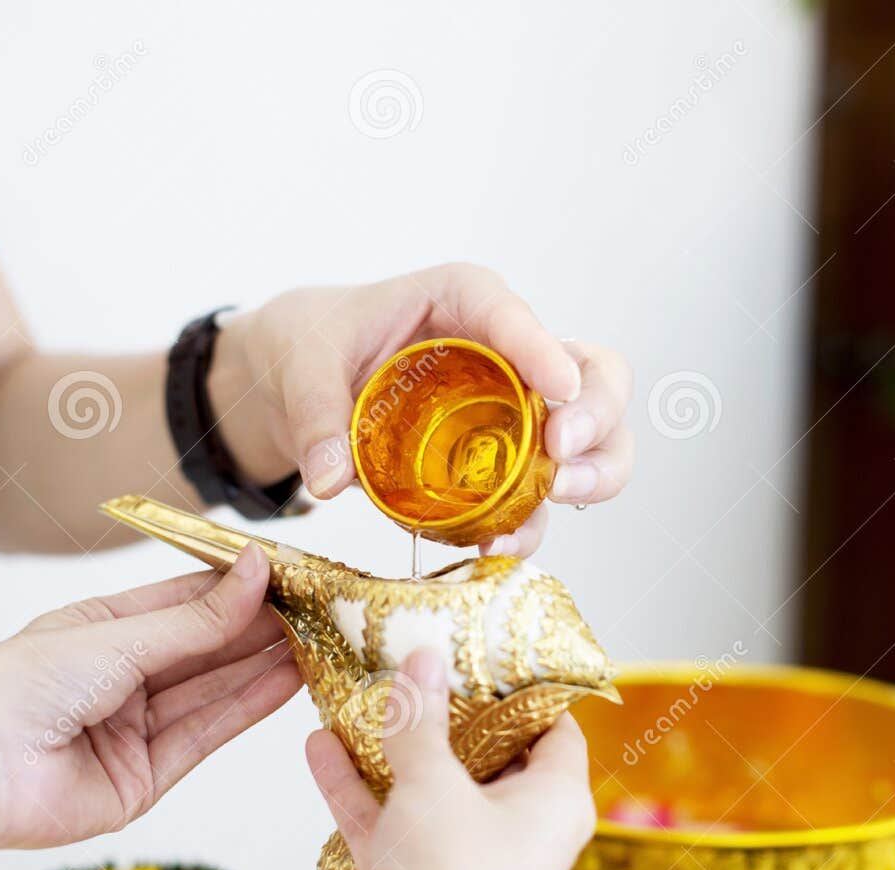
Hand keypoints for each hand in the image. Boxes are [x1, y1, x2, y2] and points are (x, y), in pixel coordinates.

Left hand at [0, 548, 300, 869]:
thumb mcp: (119, 638)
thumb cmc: (21, 688)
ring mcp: (134, 730)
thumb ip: (198, 618)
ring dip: (266, 665)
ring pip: (213, 691)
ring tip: (321, 639)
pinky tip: (290, 679)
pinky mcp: (146, 779)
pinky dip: (249, 707)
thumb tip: (257, 571)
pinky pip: (207, 735)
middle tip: (321, 606)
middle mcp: (121, 678)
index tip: (291, 572)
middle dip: (262, 627)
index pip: (186, 601)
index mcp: (101, 631)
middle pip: (206, 649)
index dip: (239, 587)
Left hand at [209, 263, 634, 554]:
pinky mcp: (503, 461)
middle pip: (593, 374)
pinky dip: (536, 521)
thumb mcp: (302, 366)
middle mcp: (508, 352)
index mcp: (463, 300)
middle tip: (560, 452)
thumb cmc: (313, 346)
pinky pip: (540, 492)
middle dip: (594, 416)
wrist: (299, 382)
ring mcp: (515, 409)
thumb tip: (328, 477)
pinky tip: (505, 543)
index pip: (515, 317)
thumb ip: (316, 416)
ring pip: (593, 437)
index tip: (560, 391)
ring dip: (592, 473)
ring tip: (556, 498)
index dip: (546, 352)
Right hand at [305, 646, 594, 869]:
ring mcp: (468, 859)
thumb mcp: (435, 781)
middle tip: (419, 662)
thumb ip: (422, 719)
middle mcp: (521, 830)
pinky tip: (321, 747)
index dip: (526, 689)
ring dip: (395, 749)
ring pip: (433, 791)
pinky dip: (361, 791)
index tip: (490, 651)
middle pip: (489, 756)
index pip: (555, 729)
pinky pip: (393, 824)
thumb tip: (424, 658)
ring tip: (362, 695)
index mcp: (555, 801)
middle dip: (448, 713)